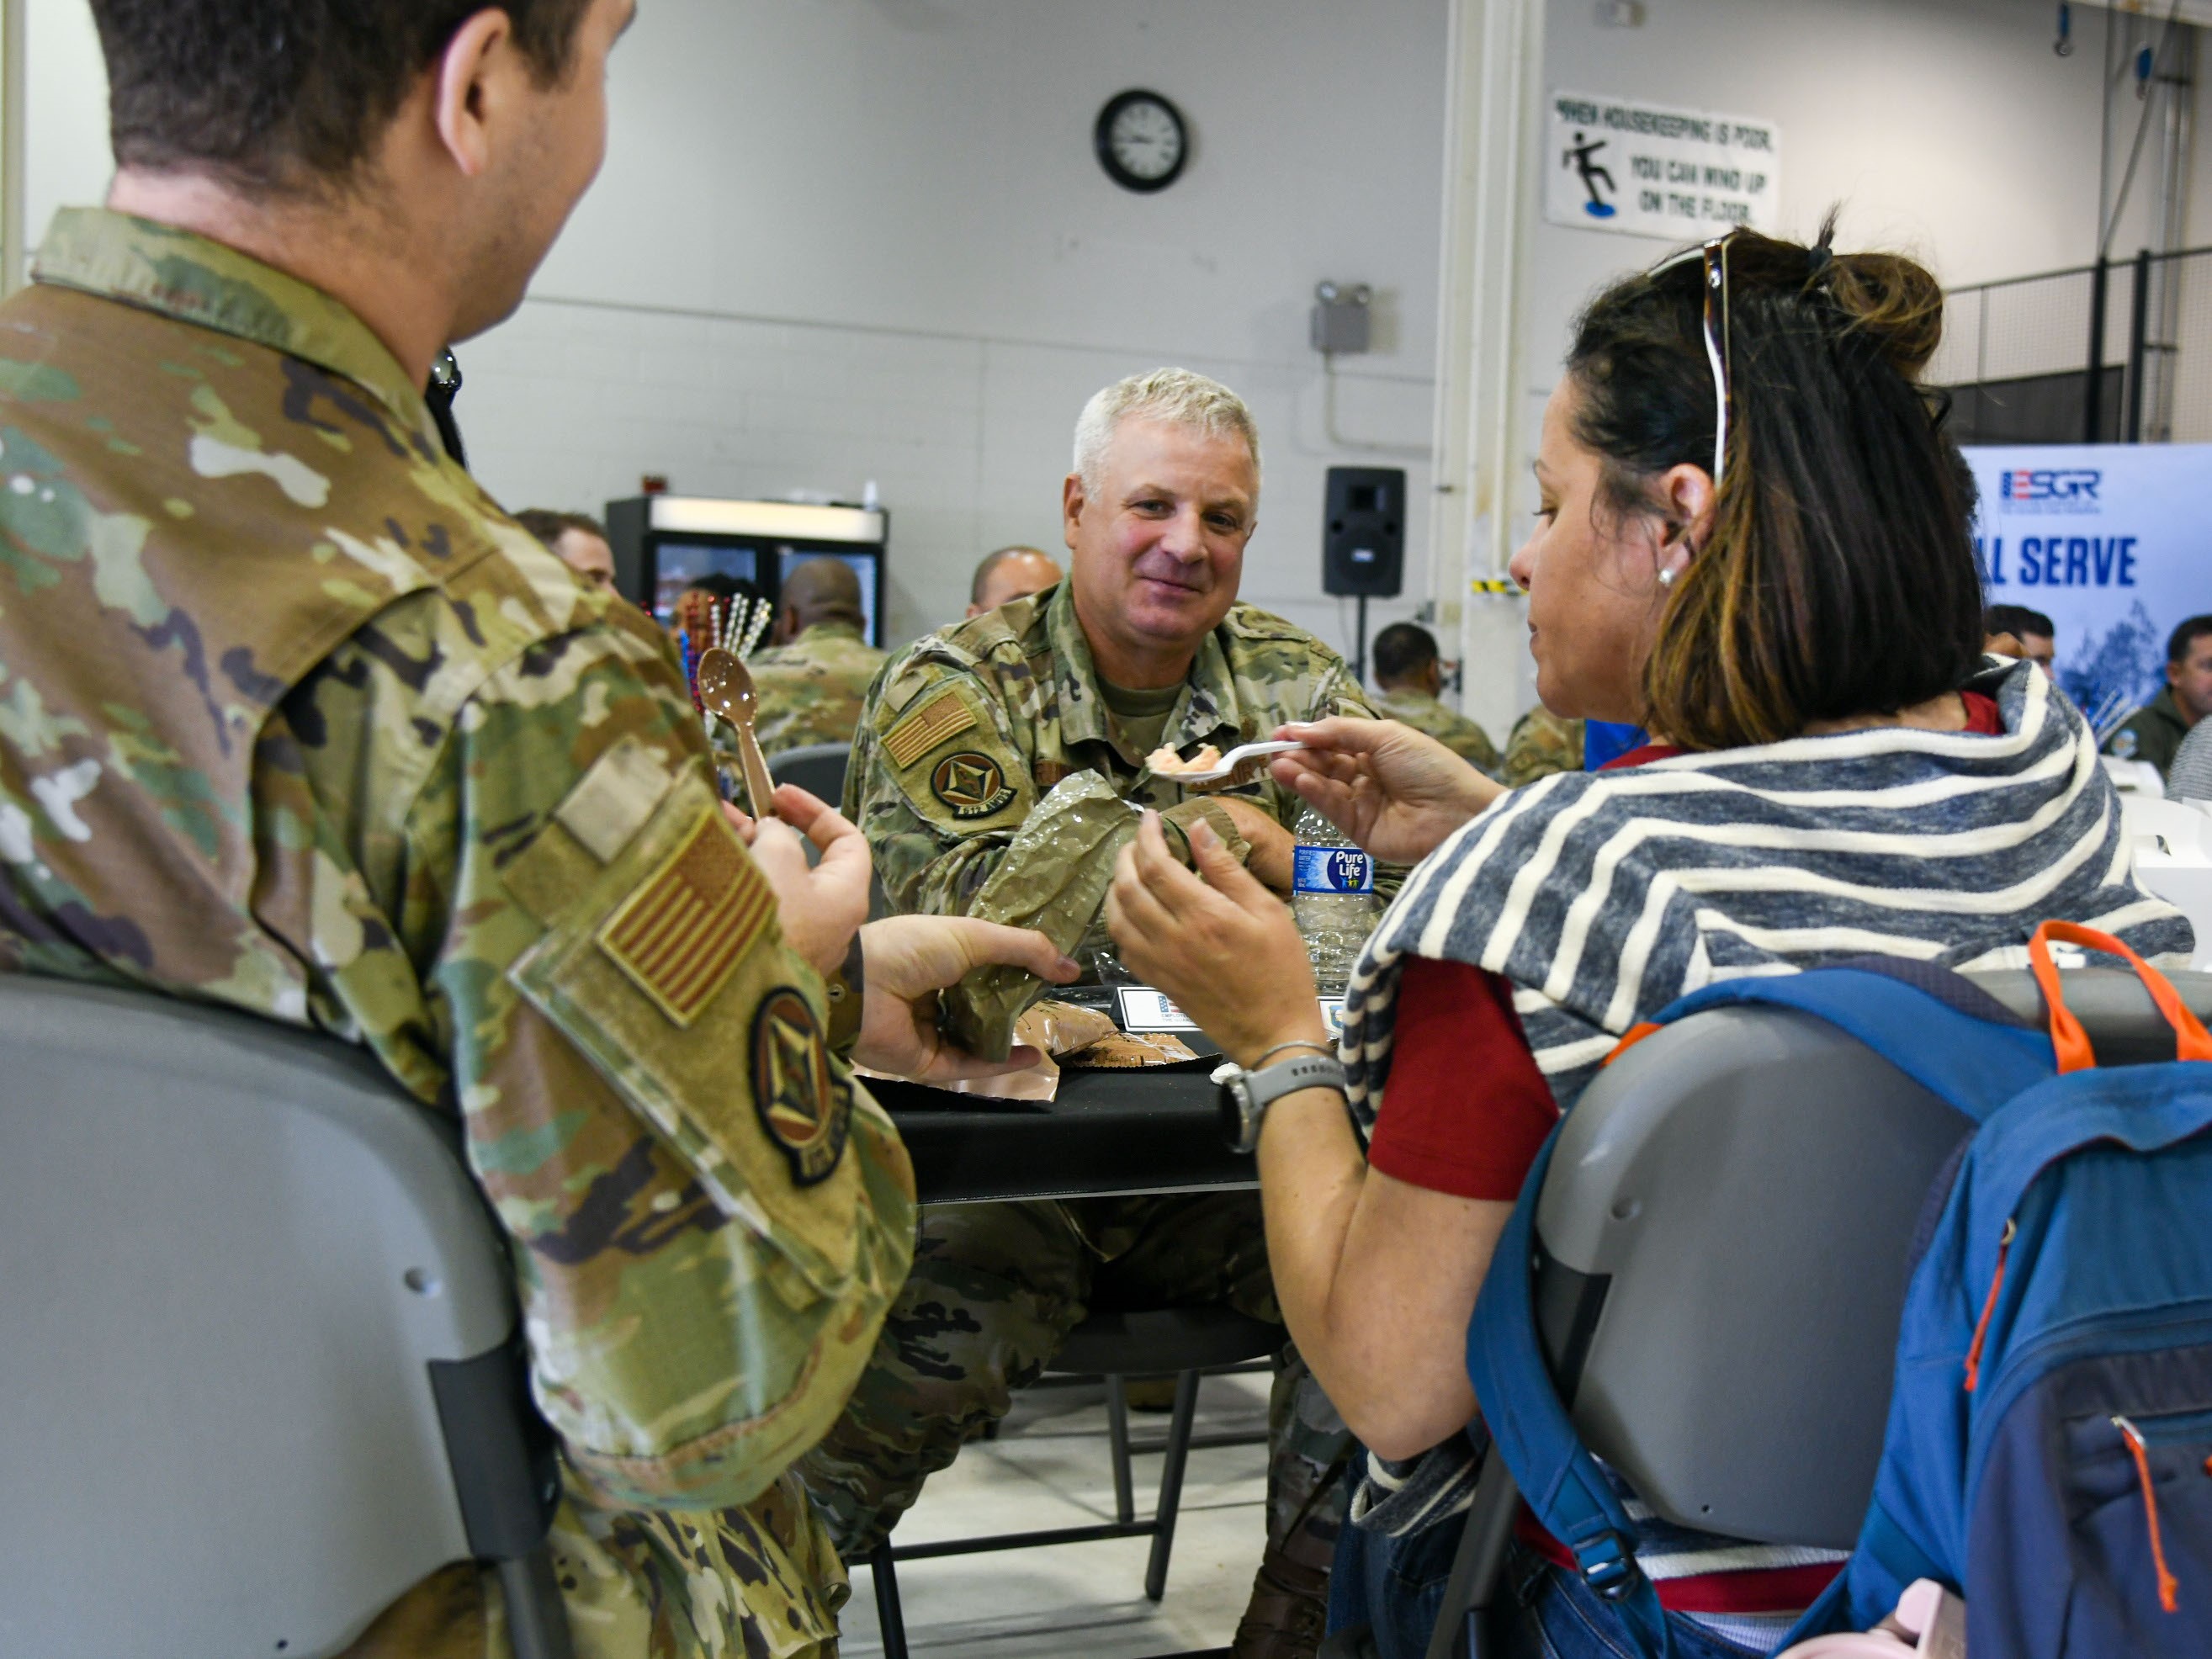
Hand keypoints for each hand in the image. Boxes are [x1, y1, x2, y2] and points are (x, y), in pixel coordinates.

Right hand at [721, 785, 870, 974]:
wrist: (734, 995)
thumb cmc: (768, 922)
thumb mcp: (775, 858)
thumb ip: (776, 834)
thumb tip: (770, 832)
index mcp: (846, 895)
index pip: (846, 840)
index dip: (815, 810)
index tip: (778, 794)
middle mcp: (826, 921)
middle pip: (801, 861)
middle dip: (766, 832)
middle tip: (733, 814)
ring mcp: (793, 941)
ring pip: (771, 884)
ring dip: (744, 856)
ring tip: (709, 834)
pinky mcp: (762, 954)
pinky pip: (753, 907)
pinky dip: (735, 885)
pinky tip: (706, 867)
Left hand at [853, 915, 1079, 1080]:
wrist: (858, 987)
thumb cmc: (911, 949)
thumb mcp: (973, 936)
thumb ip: (1023, 949)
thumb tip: (1072, 968)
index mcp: (938, 956)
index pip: (985, 963)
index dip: (1017, 964)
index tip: (1054, 967)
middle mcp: (933, 993)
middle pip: (983, 1001)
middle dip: (1015, 1000)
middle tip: (1053, 998)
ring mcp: (929, 1030)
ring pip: (977, 1036)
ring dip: (1009, 1034)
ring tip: (1045, 1027)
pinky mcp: (926, 1063)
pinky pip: (969, 1065)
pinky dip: (999, 1063)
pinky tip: (1031, 1056)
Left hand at [1106, 811, 1326, 1067]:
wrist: (1274, 1033)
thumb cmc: (1282, 970)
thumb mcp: (1268, 911)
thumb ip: (1227, 869)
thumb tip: (1198, 829)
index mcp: (1203, 915)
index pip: (1156, 864)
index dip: (1146, 835)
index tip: (1150, 818)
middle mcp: (1172, 937)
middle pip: (1127, 887)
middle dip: (1126, 855)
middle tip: (1139, 840)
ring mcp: (1160, 963)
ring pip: (1116, 917)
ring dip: (1115, 887)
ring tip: (1130, 870)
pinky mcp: (1156, 982)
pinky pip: (1122, 947)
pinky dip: (1119, 922)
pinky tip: (1132, 911)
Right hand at [1269, 717, 1499, 864]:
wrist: (1457, 813)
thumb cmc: (1430, 766)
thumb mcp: (1386, 736)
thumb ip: (1341, 731)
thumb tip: (1299, 728)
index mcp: (1375, 750)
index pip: (1332, 742)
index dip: (1307, 737)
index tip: (1280, 734)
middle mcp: (1365, 776)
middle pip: (1323, 764)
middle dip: (1299, 756)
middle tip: (1273, 750)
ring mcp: (1361, 804)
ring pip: (1322, 786)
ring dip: (1300, 774)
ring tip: (1279, 764)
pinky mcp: (1357, 830)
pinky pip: (1330, 808)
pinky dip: (1313, 793)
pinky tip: (1299, 779)